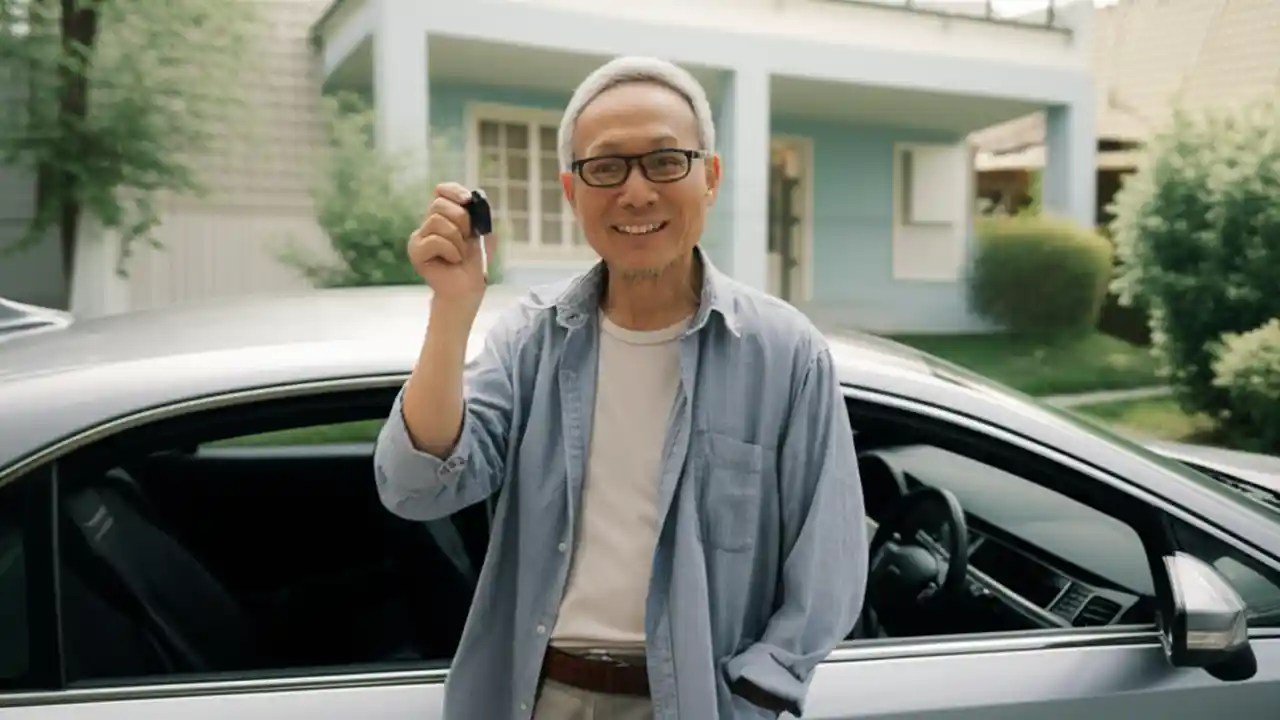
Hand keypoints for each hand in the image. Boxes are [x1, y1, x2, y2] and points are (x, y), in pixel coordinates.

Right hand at [408, 182, 487, 304]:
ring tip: (460, 253)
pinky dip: (451, 250)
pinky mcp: (415, 252)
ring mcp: (418, 238)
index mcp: (442, 216)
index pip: (440, 191)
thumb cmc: (473, 262)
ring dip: (458, 239)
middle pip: (438, 204)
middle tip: (468, 238)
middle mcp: (427, 224)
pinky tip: (453, 261)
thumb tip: (475, 195)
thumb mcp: (479, 232)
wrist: (468, 288)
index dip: (453, 191)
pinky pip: (435, 240)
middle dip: (461, 220)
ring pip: (437, 221)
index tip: (467, 200)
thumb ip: (476, 213)